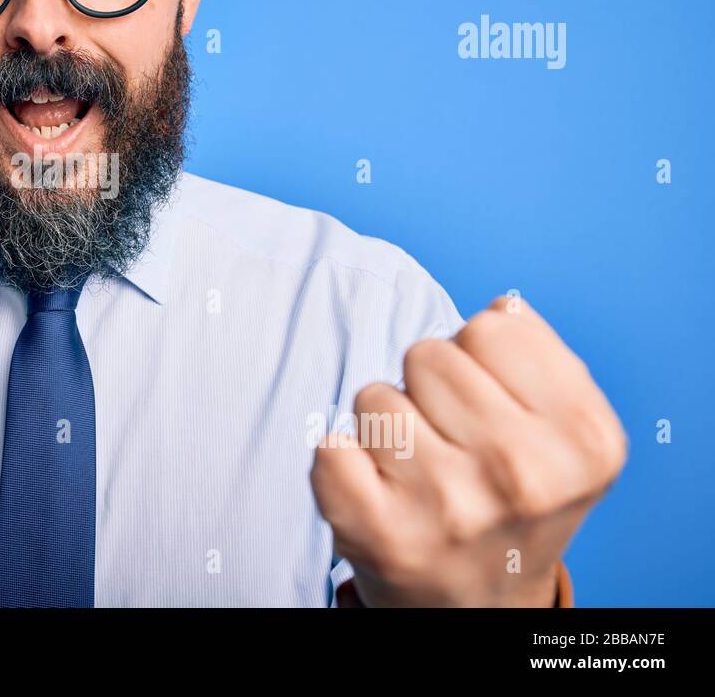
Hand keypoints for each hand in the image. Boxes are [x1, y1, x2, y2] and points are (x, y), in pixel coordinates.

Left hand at [311, 296, 627, 606]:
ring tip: (419, 475)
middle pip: (428, 353)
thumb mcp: (564, 430)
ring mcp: (448, 506)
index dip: (481, 358)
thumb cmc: (510, 496)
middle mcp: (524, 474)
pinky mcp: (378, 533)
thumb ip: (538, 354)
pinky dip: (341, 462)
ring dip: (385, 426)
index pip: (491, 325)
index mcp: (583, 439)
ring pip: (374, 395)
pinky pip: (327, 443)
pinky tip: (378, 495)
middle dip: (430, 390)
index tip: (493, 409)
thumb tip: (500, 306)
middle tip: (452, 448)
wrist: (477, 606)